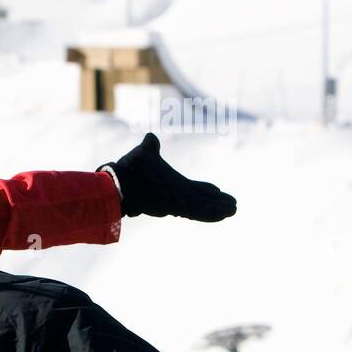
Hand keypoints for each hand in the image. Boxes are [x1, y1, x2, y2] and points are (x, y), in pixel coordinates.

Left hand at [102, 133, 236, 221]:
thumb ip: (150, 147)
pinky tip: (225, 214)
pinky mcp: (175, 206)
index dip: (205, 190)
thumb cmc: (129, 170)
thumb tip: (150, 137)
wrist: (118, 181)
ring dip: (218, 209)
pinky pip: (198, 212)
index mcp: (171, 184)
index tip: (218, 190)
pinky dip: (211, 213)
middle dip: (217, 202)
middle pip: (202, 200)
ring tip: (233, 210)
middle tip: (233, 206)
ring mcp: (176, 202)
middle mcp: (176, 195)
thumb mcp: (144, 154)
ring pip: (203, 207)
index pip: (193, 188)